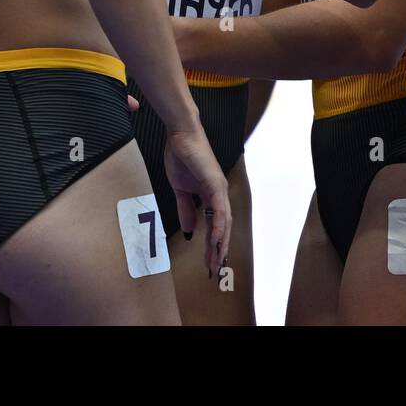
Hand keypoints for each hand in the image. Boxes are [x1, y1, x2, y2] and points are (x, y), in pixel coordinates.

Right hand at [163, 127, 230, 275]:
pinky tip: (215, 240)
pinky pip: (218, 209)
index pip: (215, 224)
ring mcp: (219, 188)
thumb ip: (186, 208)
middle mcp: (219, 193)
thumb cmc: (182, 157)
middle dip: (218, 249)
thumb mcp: (181, 189)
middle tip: (214, 270)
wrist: (181, 135)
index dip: (213, 244)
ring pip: (224, 221)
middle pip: (223, 227)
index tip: (209, 261)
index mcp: (211, 195)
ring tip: (215, 261)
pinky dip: (218, 226)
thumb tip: (188, 229)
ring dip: (220, 243)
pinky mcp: (215, 183)